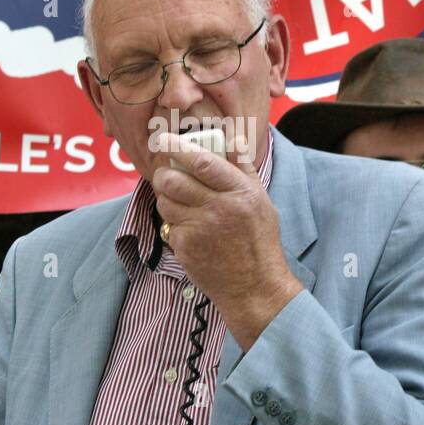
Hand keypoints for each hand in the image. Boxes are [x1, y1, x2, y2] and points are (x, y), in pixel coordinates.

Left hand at [150, 132, 302, 349]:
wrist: (255, 287)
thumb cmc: (259, 241)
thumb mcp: (261, 200)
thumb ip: (242, 168)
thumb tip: (231, 137)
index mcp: (241, 192)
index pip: (203, 161)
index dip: (178, 147)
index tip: (162, 139)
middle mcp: (220, 209)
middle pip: (174, 180)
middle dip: (164, 175)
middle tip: (167, 176)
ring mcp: (201, 230)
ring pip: (165, 202)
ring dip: (167, 200)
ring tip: (182, 205)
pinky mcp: (186, 248)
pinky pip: (168, 226)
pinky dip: (174, 225)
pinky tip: (190, 231)